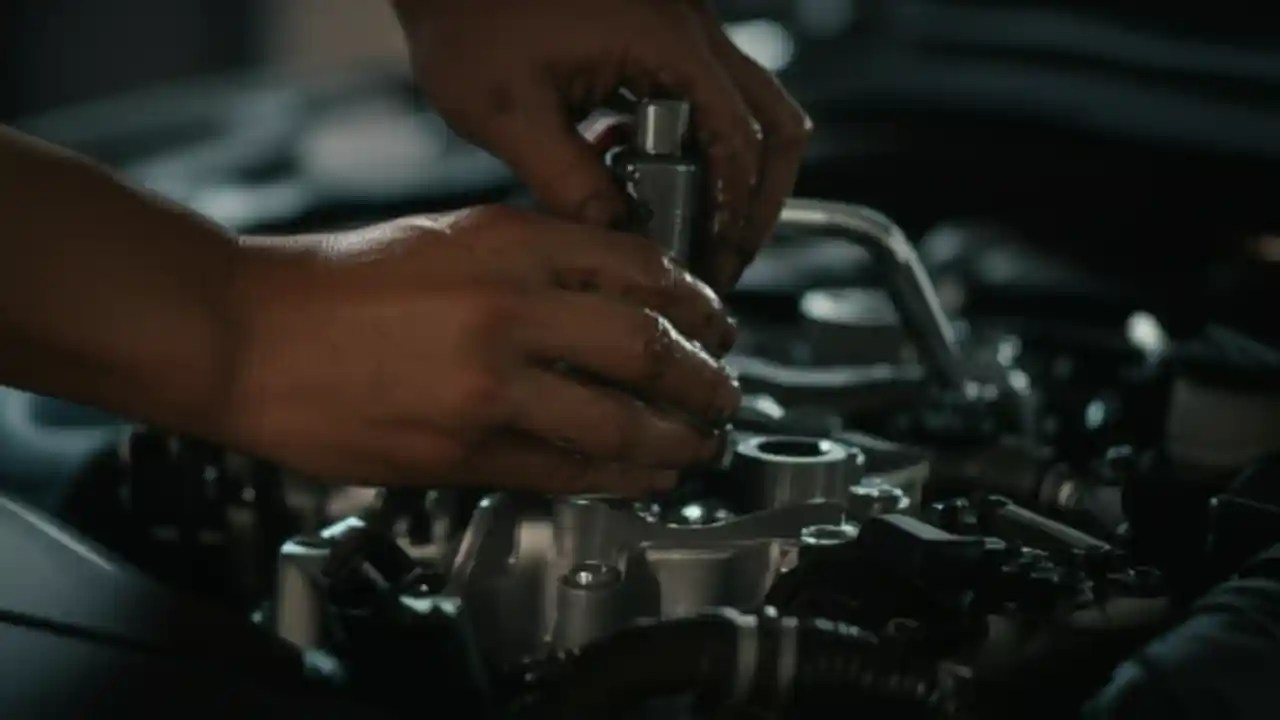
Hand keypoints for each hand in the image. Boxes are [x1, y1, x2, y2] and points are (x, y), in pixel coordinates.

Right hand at [223, 205, 739, 495]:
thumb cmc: (337, 284)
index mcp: (506, 245)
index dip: (697, 302)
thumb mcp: (450, 236)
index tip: (716, 321)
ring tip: (698, 441)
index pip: (640, 269)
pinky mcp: (461, 451)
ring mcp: (486, 385)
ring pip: (618, 421)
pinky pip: (564, 471)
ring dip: (676, 437)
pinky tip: (645, 475)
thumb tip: (619, 291)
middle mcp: (506, 310)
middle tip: (726, 388)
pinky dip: (619, 476)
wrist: (247, 334)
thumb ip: (537, 258)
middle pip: (649, 348)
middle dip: (707, 376)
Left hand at [390, 0, 810, 290]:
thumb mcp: (508, 113)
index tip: (715, 255)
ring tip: (686, 224)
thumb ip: (568, 183)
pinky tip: (628, 169)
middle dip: (759, 196)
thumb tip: (616, 236)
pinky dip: (688, 145)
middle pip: (772, 119)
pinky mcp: (656, 36)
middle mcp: (687, 27)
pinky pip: (703, 98)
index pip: (739, 136)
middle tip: (728, 251)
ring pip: (746, 109)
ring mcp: (677, 28)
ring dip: (727, 172)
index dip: (735, 207)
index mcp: (662, 39)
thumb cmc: (465, 16)